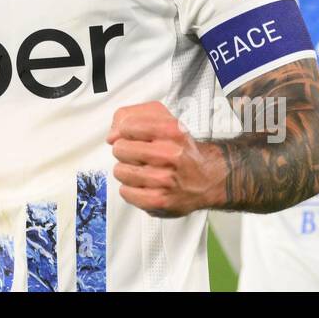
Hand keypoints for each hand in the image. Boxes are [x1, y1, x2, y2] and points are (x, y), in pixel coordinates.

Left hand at [107, 101, 221, 217]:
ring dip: (128, 171)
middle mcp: (170, 154)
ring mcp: (165, 179)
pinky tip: (145, 185)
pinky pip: (125, 192)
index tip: (132, 135)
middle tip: (140, 155)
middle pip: (120, 149)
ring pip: (120, 171)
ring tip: (144, 170)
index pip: (127, 125)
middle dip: (126, 151)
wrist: (206, 179)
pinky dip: (131, 189)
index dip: (125, 131)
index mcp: (171, 131)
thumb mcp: (165, 120)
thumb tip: (112, 136)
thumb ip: (133, 116)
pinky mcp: (159, 201)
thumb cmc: (182, 150)